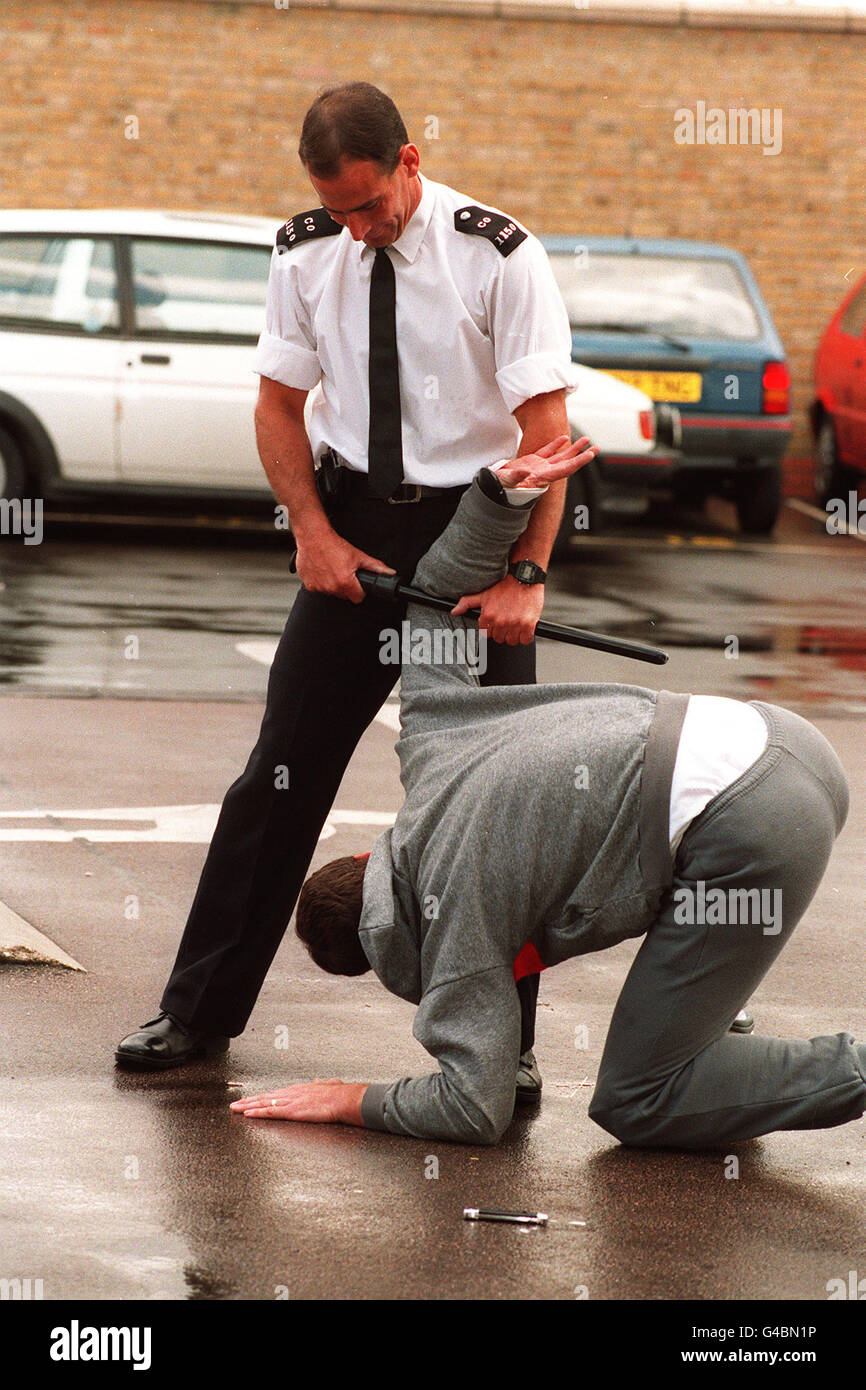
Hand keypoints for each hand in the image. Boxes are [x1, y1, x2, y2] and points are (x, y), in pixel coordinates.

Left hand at [229, 1079, 367, 1125]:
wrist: (345, 1098)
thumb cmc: (339, 1095)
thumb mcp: (329, 1086)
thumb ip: (322, 1084)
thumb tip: (320, 1081)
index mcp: (300, 1089)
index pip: (276, 1094)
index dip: (262, 1097)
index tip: (252, 1099)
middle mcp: (292, 1093)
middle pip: (265, 1097)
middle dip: (249, 1100)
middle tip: (235, 1104)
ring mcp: (290, 1101)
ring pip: (264, 1103)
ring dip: (248, 1106)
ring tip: (235, 1108)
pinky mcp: (292, 1111)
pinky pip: (270, 1112)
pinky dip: (257, 1113)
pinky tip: (247, 1114)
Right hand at [296, 530, 394, 602]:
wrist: (313, 537)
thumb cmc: (333, 545)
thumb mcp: (357, 555)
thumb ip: (375, 567)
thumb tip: (389, 572)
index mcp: (345, 582)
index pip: (357, 598)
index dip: (359, 590)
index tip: (357, 584)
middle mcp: (331, 587)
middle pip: (344, 595)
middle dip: (346, 587)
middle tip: (344, 572)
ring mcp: (319, 587)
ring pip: (331, 592)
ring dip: (333, 584)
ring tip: (332, 569)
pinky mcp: (309, 585)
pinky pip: (319, 588)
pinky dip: (321, 582)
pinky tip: (323, 571)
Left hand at [452, 574, 544, 644]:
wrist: (524, 578)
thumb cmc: (505, 585)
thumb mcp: (483, 594)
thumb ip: (467, 603)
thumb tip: (454, 611)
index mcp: (488, 616)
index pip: (486, 634)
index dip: (492, 629)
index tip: (497, 622)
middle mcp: (500, 622)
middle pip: (500, 639)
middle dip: (503, 632)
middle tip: (508, 621)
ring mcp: (515, 624)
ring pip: (512, 641)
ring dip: (515, 635)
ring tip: (516, 622)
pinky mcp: (528, 625)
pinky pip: (526, 640)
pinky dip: (526, 635)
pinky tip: (525, 626)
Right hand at [495, 434, 597, 489]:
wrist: (494, 487)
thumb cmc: (500, 486)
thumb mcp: (507, 481)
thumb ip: (516, 476)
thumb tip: (525, 471)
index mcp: (542, 477)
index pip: (565, 469)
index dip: (578, 462)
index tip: (590, 455)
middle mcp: (544, 472)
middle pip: (568, 463)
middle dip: (583, 455)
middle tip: (596, 447)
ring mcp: (539, 467)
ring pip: (561, 456)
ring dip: (574, 449)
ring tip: (586, 440)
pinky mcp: (532, 462)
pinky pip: (547, 452)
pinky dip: (556, 444)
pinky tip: (563, 438)